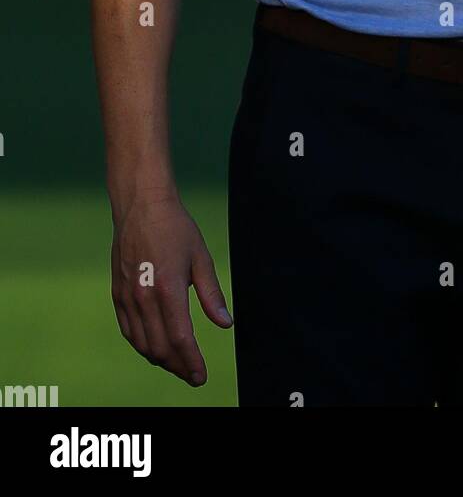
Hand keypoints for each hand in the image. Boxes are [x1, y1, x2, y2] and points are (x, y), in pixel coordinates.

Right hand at [110, 190, 232, 385]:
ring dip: (161, 360)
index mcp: (168, 287)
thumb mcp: (201, 257)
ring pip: (142, 343)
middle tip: (193, 374)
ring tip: (178, 365)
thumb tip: (226, 324)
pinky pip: (128, 331)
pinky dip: (142, 345)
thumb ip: (212, 294)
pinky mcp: (117, 293)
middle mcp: (144, 296)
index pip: (181, 338)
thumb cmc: (175, 228)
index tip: (202, 376)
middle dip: (179, 366)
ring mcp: (127, 296)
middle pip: (160, 347)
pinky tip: (155, 348)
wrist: (141, 205)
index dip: (192, 361)